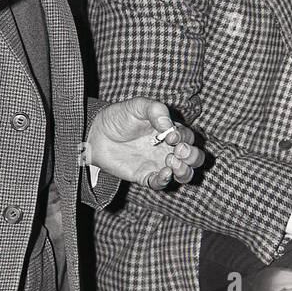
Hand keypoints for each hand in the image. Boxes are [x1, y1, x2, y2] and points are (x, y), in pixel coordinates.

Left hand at [84, 98, 202, 188]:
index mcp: (170, 131)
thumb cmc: (120, 116)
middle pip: (195, 158)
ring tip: (170, 163)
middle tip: (178, 152)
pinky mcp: (145, 176)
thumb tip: (170, 128)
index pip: (189, 137)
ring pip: (184, 174)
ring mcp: (158, 164)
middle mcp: (168, 149)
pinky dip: (165, 181)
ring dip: (184, 171)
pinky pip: (161, 184)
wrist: (96, 133)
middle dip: (193, 157)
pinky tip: (162, 173)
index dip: (185, 138)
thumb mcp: (138, 106)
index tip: (171, 137)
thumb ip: (156, 111)